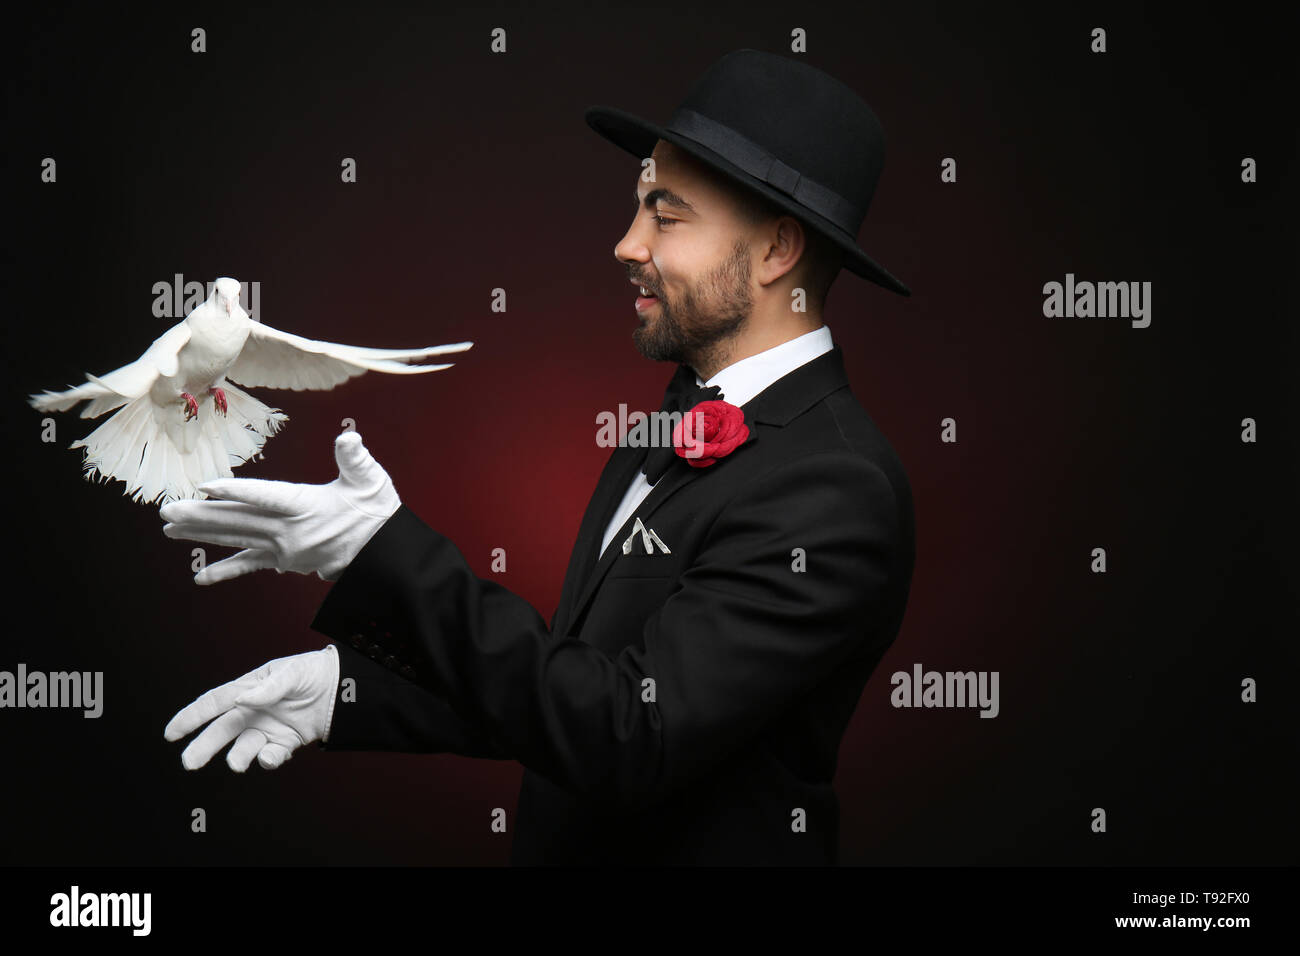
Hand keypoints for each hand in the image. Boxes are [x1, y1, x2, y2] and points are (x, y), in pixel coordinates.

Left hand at [160, 430, 400, 583]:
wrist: (384, 553)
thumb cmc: (376, 511)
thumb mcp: (370, 479)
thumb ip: (355, 458)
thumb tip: (349, 438)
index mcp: (308, 506)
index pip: (267, 498)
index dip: (236, 491)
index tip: (205, 486)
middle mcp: (290, 531)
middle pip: (239, 521)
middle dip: (201, 516)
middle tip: (167, 511)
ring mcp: (285, 549)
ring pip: (237, 539)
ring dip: (202, 534)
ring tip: (170, 529)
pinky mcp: (285, 560)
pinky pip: (251, 565)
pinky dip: (226, 570)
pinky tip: (201, 577)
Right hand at [164, 646, 339, 771]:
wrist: (343, 688)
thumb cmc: (313, 672)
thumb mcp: (292, 672)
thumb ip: (268, 687)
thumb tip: (242, 699)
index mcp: (248, 689)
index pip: (214, 703)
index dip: (191, 717)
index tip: (171, 733)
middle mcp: (252, 711)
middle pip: (222, 731)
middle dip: (203, 747)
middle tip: (189, 763)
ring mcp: (267, 729)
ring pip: (243, 748)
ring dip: (237, 757)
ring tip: (236, 764)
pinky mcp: (284, 743)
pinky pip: (270, 756)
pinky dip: (268, 759)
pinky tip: (270, 756)